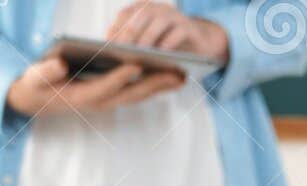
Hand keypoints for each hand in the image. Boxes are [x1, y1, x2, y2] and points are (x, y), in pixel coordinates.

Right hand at [6, 57, 183, 118]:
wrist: (39, 100)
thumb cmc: (38, 84)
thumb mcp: (34, 77)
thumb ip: (44, 72)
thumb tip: (59, 65)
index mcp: (82, 96)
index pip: (104, 86)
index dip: (119, 76)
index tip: (136, 64)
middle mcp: (100, 101)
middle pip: (131, 93)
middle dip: (154, 84)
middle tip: (176, 74)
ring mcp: (109, 100)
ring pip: (139, 94)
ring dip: (161, 86)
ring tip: (183, 76)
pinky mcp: (114, 96)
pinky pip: (138, 92)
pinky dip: (156, 85)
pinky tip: (172, 76)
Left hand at [108, 2, 229, 60]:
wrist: (198, 43)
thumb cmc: (165, 46)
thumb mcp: (146, 43)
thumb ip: (131, 44)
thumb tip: (111, 56)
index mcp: (141, 10)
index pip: (124, 16)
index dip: (115, 30)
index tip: (108, 47)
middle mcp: (156, 8)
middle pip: (139, 18)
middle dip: (129, 35)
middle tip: (121, 51)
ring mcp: (173, 15)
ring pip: (158, 22)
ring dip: (148, 38)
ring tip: (140, 53)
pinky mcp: (188, 27)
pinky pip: (177, 32)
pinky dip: (169, 42)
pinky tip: (162, 54)